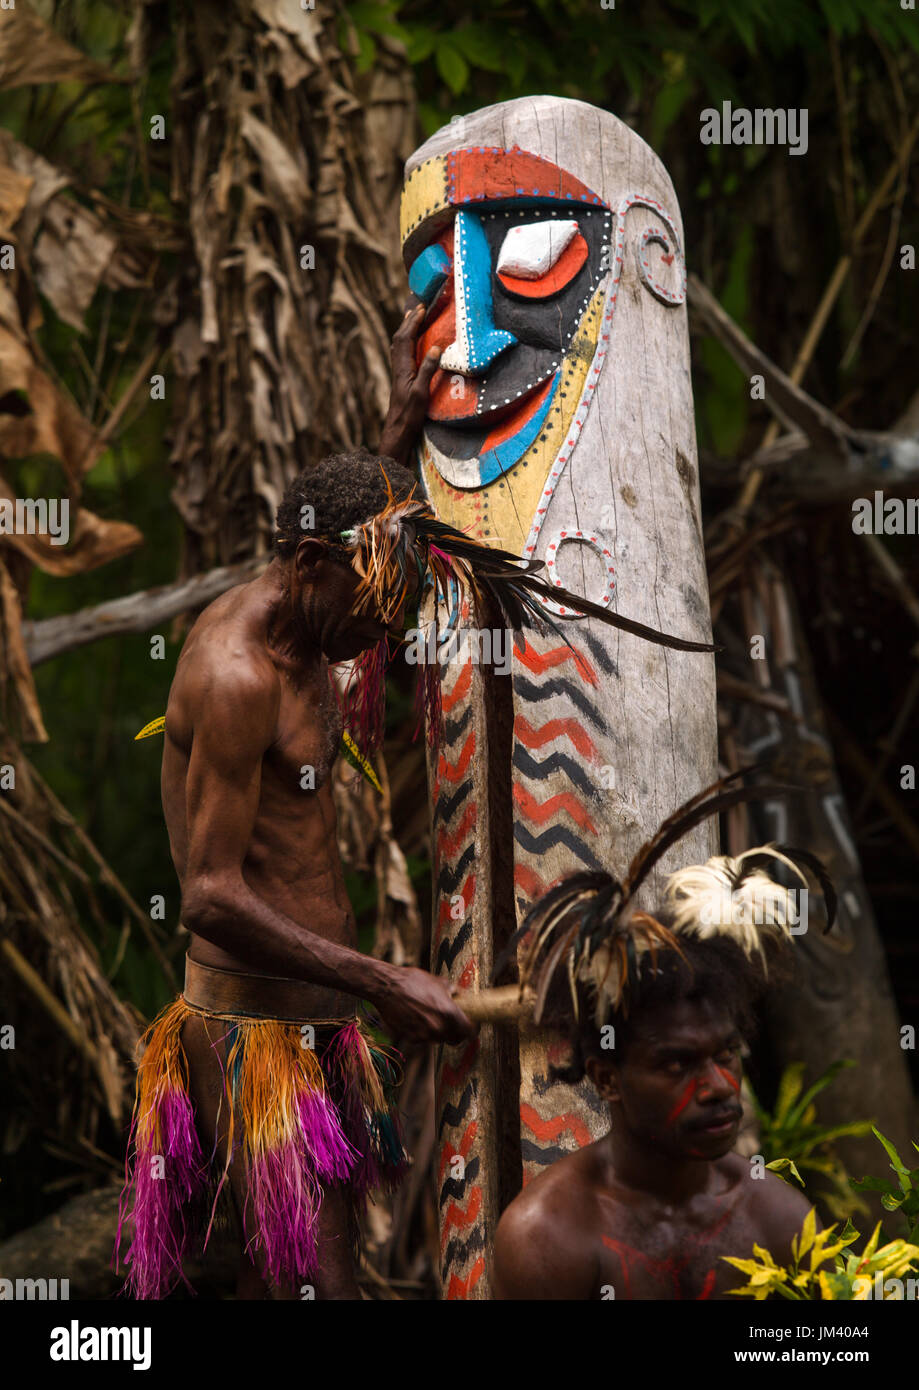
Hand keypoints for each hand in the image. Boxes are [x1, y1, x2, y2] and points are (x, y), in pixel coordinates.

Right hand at [372, 964, 474, 1044]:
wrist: (387, 987)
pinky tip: (417, 1019)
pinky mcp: (411, 1038)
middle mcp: (438, 1027)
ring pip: (438, 1039)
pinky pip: (423, 1039)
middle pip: (455, 1040)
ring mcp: (424, 1035)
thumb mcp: (438, 981)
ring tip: (430, 1016)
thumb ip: (454, 992)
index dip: (473, 1030)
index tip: (472, 1028)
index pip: (469, 1032)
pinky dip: (423, 1032)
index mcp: (449, 1012)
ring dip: (439, 1032)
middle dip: (456, 1033)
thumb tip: (462, 995)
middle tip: (453, 1025)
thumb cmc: (413, 981)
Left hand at [378, 298, 441, 467]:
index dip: (413, 322)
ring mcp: (398, 373)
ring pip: (398, 344)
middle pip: (399, 337)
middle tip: (418, 306)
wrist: (397, 430)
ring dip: (405, 329)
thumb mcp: (421, 393)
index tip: (421, 308)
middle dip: (408, 320)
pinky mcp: (401, 379)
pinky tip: (410, 342)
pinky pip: (401, 353)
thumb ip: (428, 370)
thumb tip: (437, 347)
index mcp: (403, 368)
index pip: (406, 338)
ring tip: (413, 317)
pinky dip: (405, 341)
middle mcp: (398, 367)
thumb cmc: (409, 415)